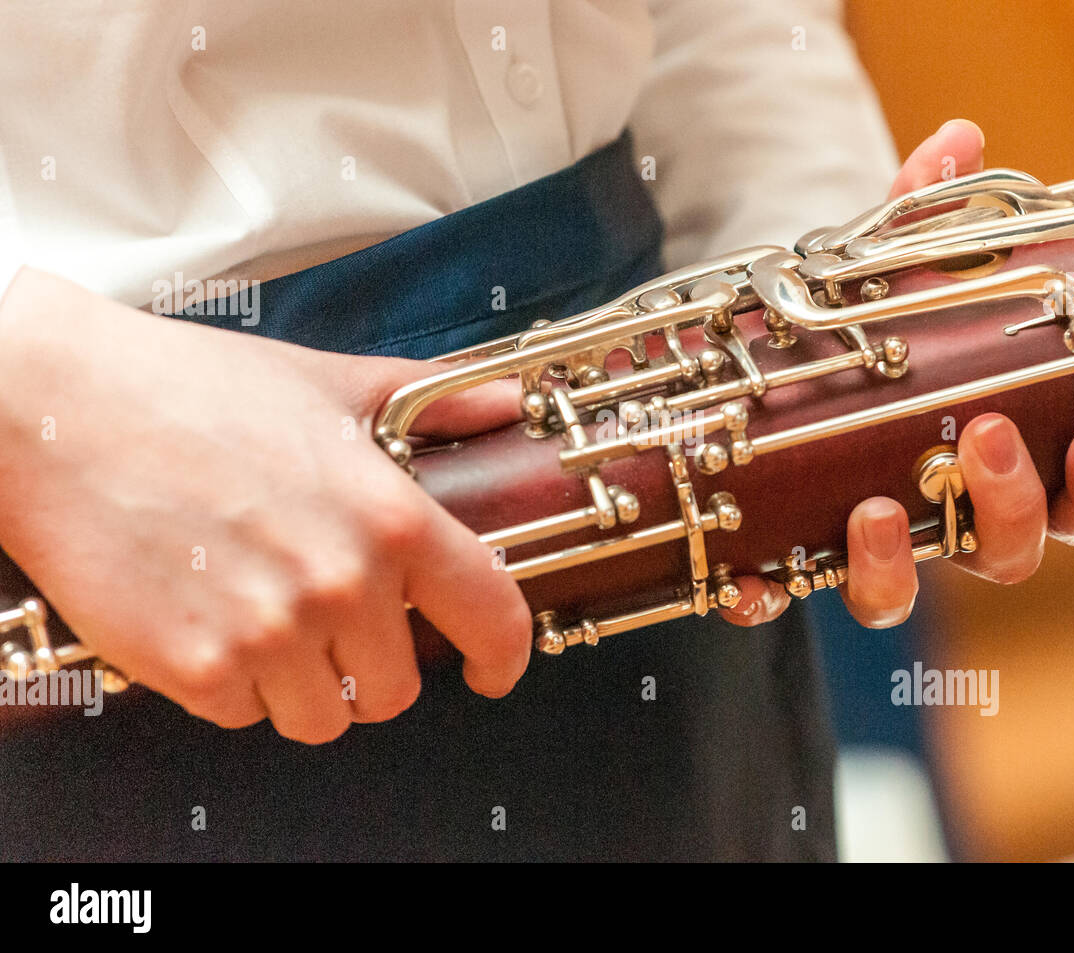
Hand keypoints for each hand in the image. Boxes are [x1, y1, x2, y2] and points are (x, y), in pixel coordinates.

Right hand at [0, 268, 532, 742]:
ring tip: (265, 616)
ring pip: (326, 718)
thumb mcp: (331, 384)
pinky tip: (210, 618)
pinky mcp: (196, 670)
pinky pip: (246, 716)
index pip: (490, 617)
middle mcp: (341, 586)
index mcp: (391, 519)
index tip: (492, 670)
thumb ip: (433, 400)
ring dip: (306, 684)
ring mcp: (268, 635)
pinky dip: (235, 685)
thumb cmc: (195, 391)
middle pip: (397, 689)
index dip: (503, 656)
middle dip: (373, 664)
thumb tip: (505, 404)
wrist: (58, 411)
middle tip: (332, 618)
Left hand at [720, 119, 1073, 628]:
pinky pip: (787, 599)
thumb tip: (956, 139)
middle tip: (983, 433)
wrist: (776, 370)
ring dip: (899, 566)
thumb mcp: (892, 276)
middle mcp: (941, 519)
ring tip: (875, 507)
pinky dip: (766, 598)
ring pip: (905, 598)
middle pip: (1008, 554)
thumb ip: (925, 222)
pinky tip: (749, 581)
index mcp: (993, 462)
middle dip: (1008, 505)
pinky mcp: (793, 560)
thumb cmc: (866, 337)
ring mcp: (869, 547)